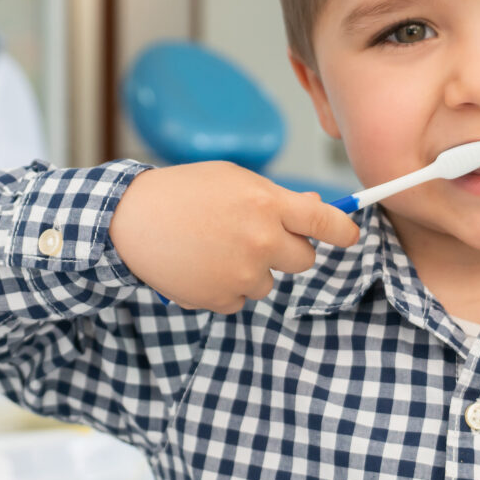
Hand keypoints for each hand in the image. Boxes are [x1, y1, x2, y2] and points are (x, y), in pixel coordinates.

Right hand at [110, 162, 359, 312]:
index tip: (349, 235)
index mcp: (267, 203)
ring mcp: (241, 273)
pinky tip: (201, 266)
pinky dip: (225, 287)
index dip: (343, 231)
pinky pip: (240, 299)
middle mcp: (261, 240)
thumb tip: (315, 208)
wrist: (130, 221)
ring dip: (252, 270)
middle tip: (258, 238)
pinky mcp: (221, 299)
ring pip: (269, 282)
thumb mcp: (233, 180)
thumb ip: (276, 197)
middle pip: (304, 260)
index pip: (325, 222)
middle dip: (289, 251)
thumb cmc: (184, 193)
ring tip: (214, 248)